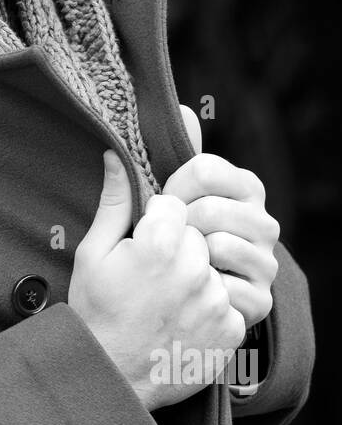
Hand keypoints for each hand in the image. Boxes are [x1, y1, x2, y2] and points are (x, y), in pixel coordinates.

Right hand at [68, 151, 245, 411]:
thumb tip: (118, 155)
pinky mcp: (230, 327)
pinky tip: (181, 321)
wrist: (109, 378)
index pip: (173, 206)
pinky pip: (228, 300)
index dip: (154, 224)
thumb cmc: (94, 313)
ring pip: (214, 266)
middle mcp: (195, 268)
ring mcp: (215, 300)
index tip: (139, 248)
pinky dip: (210, 309)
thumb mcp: (92, 254)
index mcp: (159, 243)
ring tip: (165, 302)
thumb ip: (114, 202)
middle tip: (150, 279)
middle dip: (178, 249)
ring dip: (196, 278)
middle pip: (198, 234)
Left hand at [162, 108, 279, 330]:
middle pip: (212, 208)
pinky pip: (226, 288)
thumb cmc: (163, 244)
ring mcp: (266, 262)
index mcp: (242, 188)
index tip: (162, 202)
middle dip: (178, 224)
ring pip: (220, 246)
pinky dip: (201, 291)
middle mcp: (263, 222)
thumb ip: (162, 163)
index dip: (174, 186)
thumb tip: (171, 116)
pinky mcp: (261, 301)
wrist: (166, 308)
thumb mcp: (159, 203)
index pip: (205, 169)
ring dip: (189, 256)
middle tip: (167, 239)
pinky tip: (193, 292)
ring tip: (180, 263)